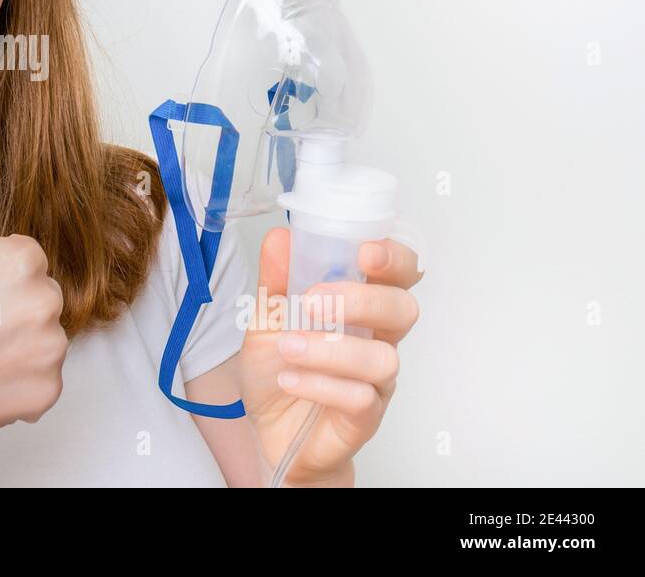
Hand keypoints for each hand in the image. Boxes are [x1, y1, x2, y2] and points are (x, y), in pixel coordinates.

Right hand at [0, 120, 68, 453]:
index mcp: (22, 256)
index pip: (23, 257)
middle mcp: (47, 298)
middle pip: (39, 294)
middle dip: (8, 308)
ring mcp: (51, 348)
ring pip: (43, 334)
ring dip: (16, 345)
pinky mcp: (51, 390)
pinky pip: (45, 376)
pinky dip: (20, 382)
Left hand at [239, 229, 421, 485]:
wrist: (269, 430)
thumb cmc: (278, 369)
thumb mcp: (266, 319)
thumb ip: (275, 280)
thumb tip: (280, 238)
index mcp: (361, 306)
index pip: (399, 273)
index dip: (394, 258)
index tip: (365, 251)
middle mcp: (377, 338)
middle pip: (403, 309)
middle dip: (361, 299)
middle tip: (312, 302)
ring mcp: (376, 380)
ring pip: (382, 358)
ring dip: (331, 349)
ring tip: (289, 348)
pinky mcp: (365, 417)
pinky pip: (362, 398)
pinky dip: (321, 384)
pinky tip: (290, 380)